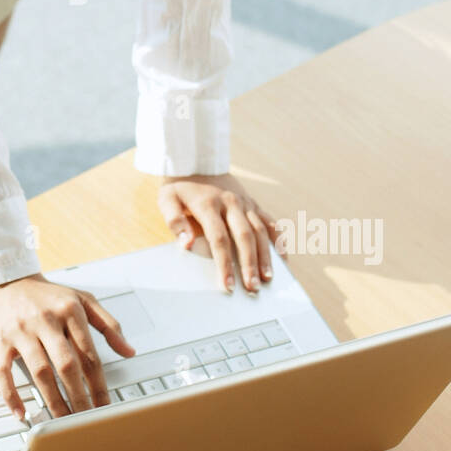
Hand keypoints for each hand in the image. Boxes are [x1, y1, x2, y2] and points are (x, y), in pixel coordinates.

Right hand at [0, 273, 136, 418]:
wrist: (8, 280)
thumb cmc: (47, 295)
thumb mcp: (83, 300)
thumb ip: (108, 325)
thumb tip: (129, 351)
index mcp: (70, 311)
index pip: (89, 354)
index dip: (99, 384)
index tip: (105, 406)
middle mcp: (46, 320)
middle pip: (66, 365)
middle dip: (79, 396)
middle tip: (86, 420)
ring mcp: (21, 331)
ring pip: (39, 372)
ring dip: (52, 400)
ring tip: (62, 422)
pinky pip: (3, 372)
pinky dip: (11, 394)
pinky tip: (21, 412)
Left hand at [157, 172, 279, 294]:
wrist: (196, 162)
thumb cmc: (180, 188)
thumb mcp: (167, 200)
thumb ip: (174, 221)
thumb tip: (186, 243)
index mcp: (209, 204)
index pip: (219, 238)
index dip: (224, 263)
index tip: (227, 285)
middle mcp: (230, 203)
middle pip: (244, 236)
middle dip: (249, 264)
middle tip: (253, 288)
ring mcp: (245, 203)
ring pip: (261, 231)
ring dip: (266, 256)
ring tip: (268, 279)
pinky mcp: (254, 203)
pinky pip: (270, 222)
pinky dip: (279, 240)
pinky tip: (283, 259)